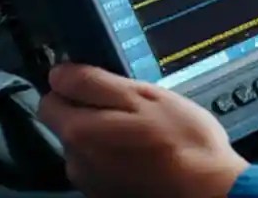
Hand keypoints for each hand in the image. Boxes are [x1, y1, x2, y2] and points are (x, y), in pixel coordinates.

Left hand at [37, 64, 247, 197]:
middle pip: (71, 123)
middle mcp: (74, 160)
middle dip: (96, 111)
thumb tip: (59, 72)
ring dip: (109, 135)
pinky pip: (103, 166)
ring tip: (147, 133)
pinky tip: (147, 155)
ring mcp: (90, 181)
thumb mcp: (145, 96)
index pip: (51, 97)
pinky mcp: (105, 194)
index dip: (76, 85)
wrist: (206, 190)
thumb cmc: (182, 141)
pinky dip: (119, 157)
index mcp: (79, 131)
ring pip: (89, 145)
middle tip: (137, 109)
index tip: (105, 83)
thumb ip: (96, 83)